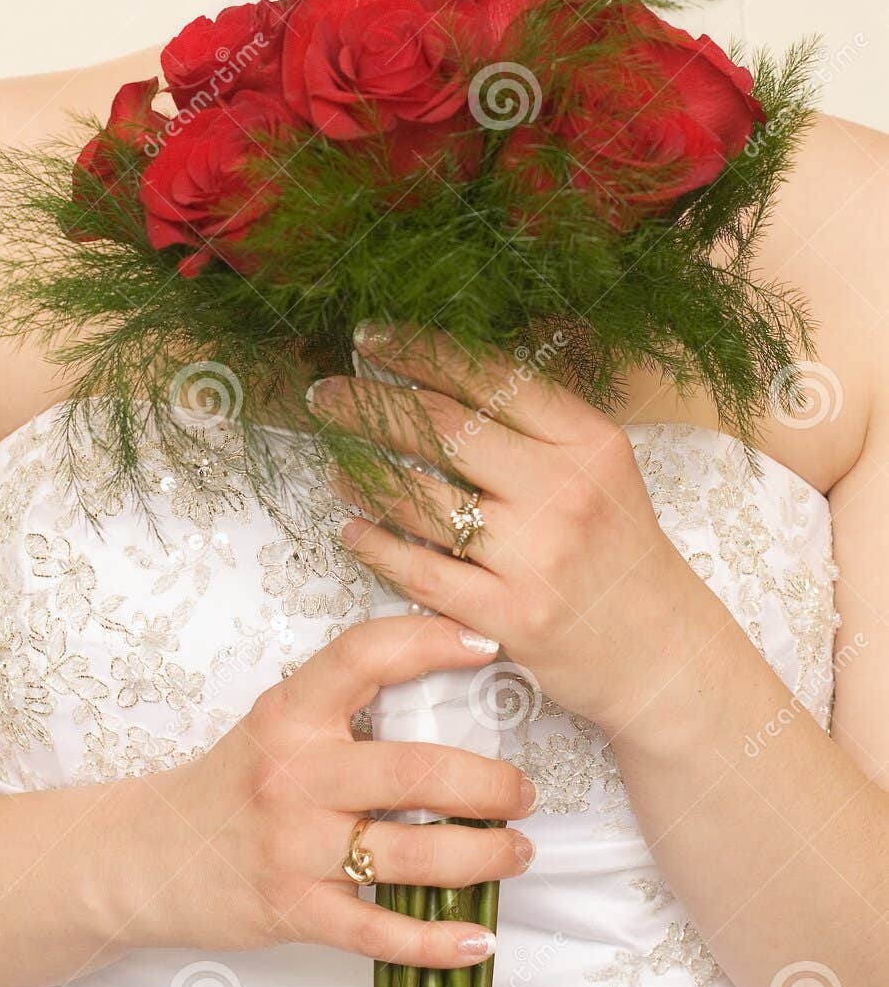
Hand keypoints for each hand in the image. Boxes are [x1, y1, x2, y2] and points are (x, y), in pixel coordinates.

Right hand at [119, 613, 536, 966]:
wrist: (150, 855)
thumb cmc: (233, 782)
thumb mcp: (277, 721)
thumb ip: (343, 701)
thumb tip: (438, 673)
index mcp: (290, 713)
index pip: (364, 656)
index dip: (428, 642)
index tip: (484, 644)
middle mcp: (293, 774)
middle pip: (415, 771)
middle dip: (490, 785)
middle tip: (523, 791)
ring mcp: (294, 846)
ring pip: (413, 853)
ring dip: (483, 857)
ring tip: (517, 851)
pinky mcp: (295, 910)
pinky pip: (381, 931)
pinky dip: (438, 940)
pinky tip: (477, 936)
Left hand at [310, 323, 702, 737]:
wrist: (662, 650)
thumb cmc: (618, 549)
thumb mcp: (599, 469)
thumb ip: (534, 426)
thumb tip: (439, 377)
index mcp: (586, 440)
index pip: (488, 377)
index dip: (419, 350)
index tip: (371, 335)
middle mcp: (563, 490)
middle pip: (443, 428)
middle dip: (370, 405)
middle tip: (325, 393)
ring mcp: (536, 555)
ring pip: (421, 498)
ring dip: (363, 474)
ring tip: (332, 461)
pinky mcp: (510, 614)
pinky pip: (420, 571)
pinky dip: (376, 546)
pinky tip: (352, 528)